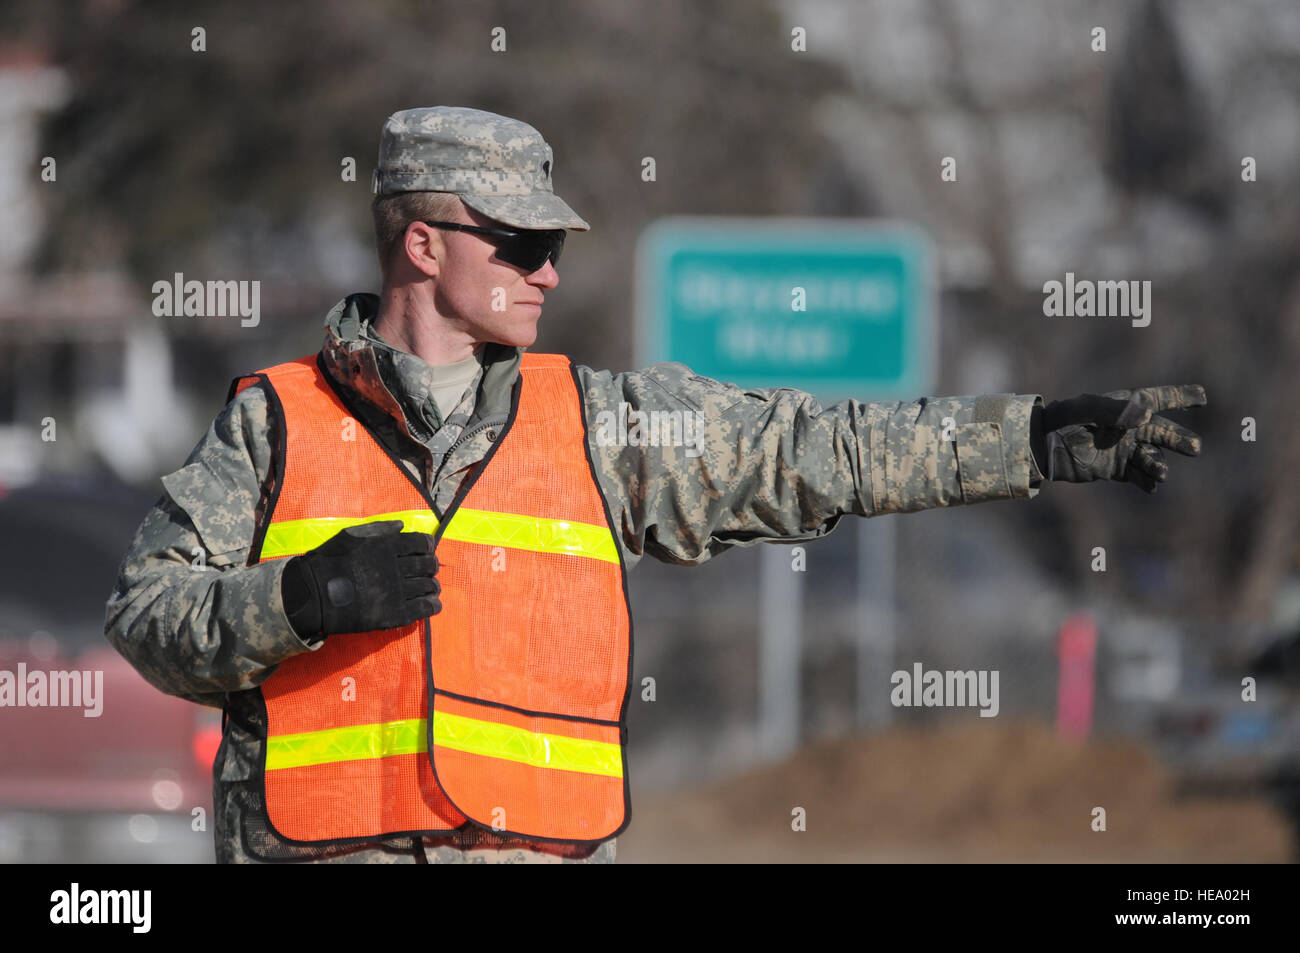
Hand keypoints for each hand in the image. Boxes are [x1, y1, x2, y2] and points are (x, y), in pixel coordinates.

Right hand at [281, 520, 440, 640]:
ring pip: (429, 587)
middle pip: (428, 565)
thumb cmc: (330, 560)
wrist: (315, 593)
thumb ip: (380, 528)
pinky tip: (432, 605)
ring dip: (432, 587)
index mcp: (389, 545)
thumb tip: (402, 525)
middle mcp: (397, 566)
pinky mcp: (394, 613)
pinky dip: (433, 606)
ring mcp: (397, 591)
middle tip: (428, 572)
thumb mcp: (352, 534)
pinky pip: (424, 609)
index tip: (426, 551)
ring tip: (429, 589)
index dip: (428, 547)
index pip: (423, 543)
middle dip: (431, 567)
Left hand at [1034, 384, 1205, 492]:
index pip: (1158, 399)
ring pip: (1152, 456)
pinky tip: (1152, 485)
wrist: (1041, 447)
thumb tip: (1147, 416)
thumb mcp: (1085, 409)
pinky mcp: (1116, 469)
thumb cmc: (1063, 420)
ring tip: (1160, 472)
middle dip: (1178, 439)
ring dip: (1158, 464)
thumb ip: (1114, 410)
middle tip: (1194, 448)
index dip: (1180, 396)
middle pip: (1163, 432)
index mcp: (1125, 406)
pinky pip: (1138, 476)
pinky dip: (1147, 481)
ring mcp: (1125, 449)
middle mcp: (1130, 427)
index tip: (1203, 397)